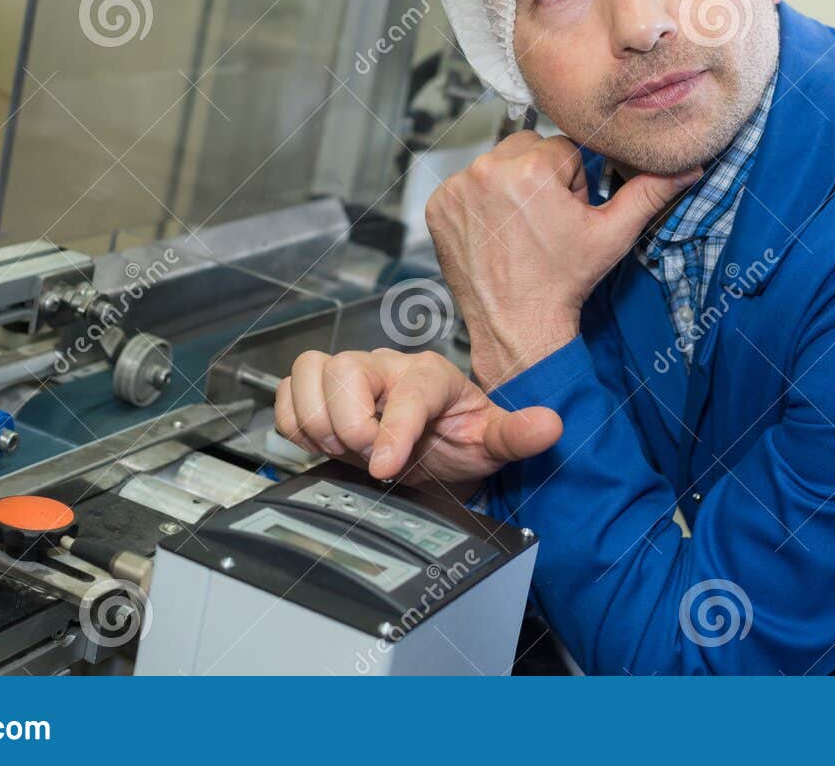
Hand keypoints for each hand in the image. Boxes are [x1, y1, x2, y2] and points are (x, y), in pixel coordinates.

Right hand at [274, 348, 563, 497]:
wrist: (434, 444)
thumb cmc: (460, 436)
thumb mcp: (493, 440)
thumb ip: (517, 434)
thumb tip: (549, 425)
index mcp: (429, 376)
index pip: (406, 392)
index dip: (392, 431)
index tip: (385, 468)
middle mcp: (384, 367)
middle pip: (343, 369)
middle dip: (349, 423)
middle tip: (367, 456)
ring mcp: (348, 375)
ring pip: (308, 372)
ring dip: (317, 420)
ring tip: (345, 448)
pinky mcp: (318, 390)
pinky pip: (285, 393)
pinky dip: (292, 421)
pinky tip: (322, 442)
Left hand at [426, 132, 698, 388]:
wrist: (518, 324)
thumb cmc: (565, 281)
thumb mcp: (612, 235)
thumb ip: (649, 193)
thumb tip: (689, 166)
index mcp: (530, 170)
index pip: (563, 148)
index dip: (572, 181)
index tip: (567, 213)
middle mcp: (487, 171)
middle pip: (527, 149)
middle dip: (541, 176)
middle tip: (547, 222)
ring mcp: (457, 189)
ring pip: (498, 164)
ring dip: (511, 186)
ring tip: (522, 229)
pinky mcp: (439, 206)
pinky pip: (468, 184)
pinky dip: (481, 201)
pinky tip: (496, 233)